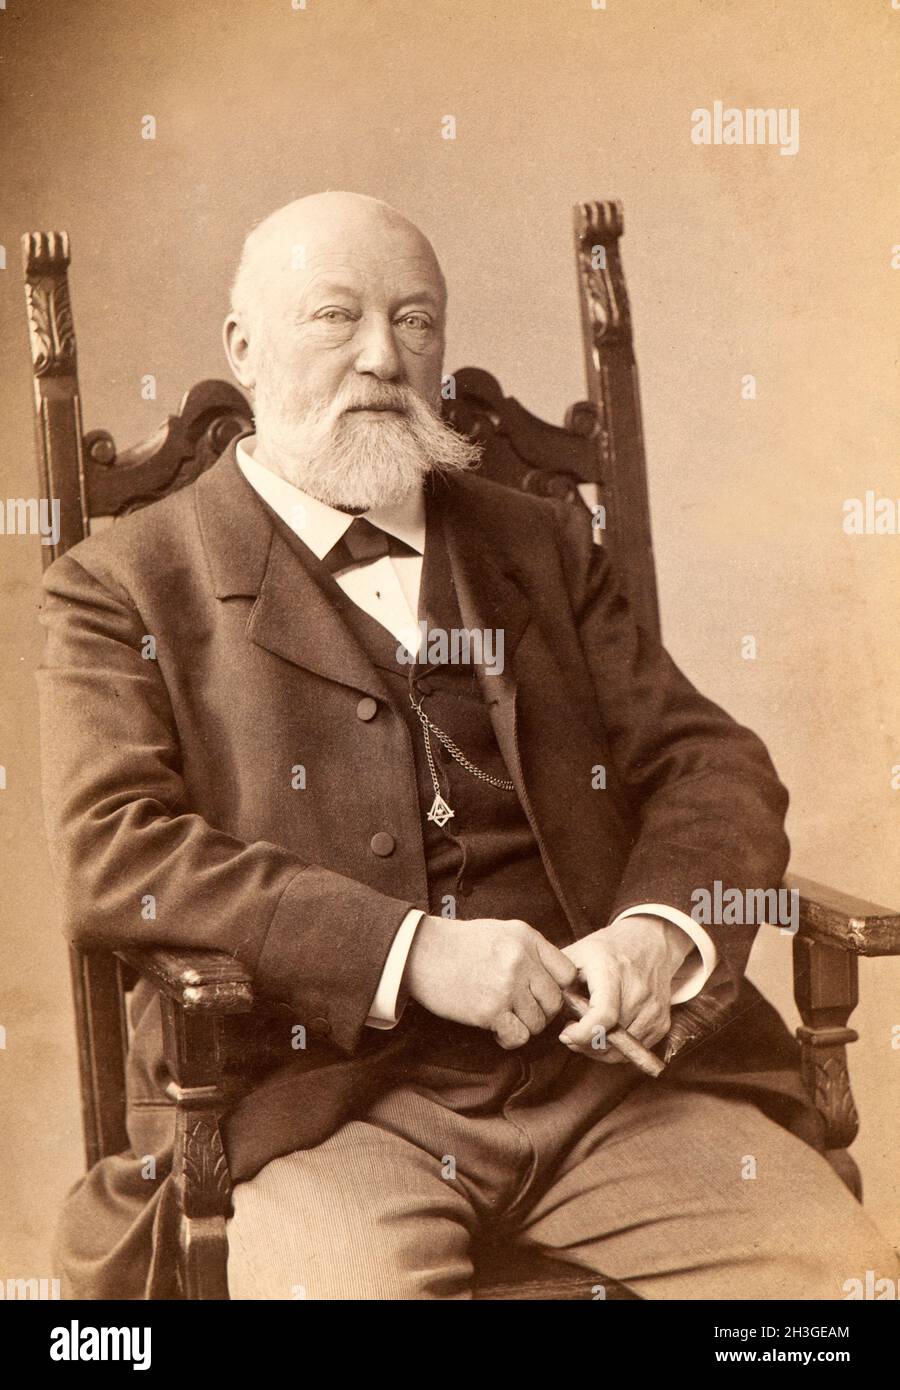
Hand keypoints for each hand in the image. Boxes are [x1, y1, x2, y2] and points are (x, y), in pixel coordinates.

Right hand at [405, 915, 577, 1048]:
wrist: (421, 952)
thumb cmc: (459, 944)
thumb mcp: (501, 932)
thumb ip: (530, 951)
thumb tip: (555, 978)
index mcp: (527, 938)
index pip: (567, 972)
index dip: (559, 987)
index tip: (543, 994)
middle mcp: (521, 960)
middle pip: (554, 1001)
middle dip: (542, 1012)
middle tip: (523, 1011)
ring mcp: (506, 986)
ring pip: (538, 1023)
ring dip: (524, 1026)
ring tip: (506, 1017)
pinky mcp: (489, 1010)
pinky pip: (518, 1037)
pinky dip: (510, 1038)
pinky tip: (497, 1028)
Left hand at [558, 915, 693, 1061]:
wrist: (651, 942)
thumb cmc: (608, 949)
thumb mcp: (577, 953)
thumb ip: (557, 977)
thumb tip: (540, 1004)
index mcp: (613, 972)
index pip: (603, 1016)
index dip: (582, 1034)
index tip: (565, 1033)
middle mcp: (638, 992)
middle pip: (610, 1038)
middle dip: (584, 1044)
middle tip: (571, 1032)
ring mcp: (653, 1009)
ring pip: (623, 1050)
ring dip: (599, 1049)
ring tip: (587, 1031)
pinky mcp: (662, 1022)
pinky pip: (636, 1050)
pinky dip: (618, 1049)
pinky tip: (606, 1033)